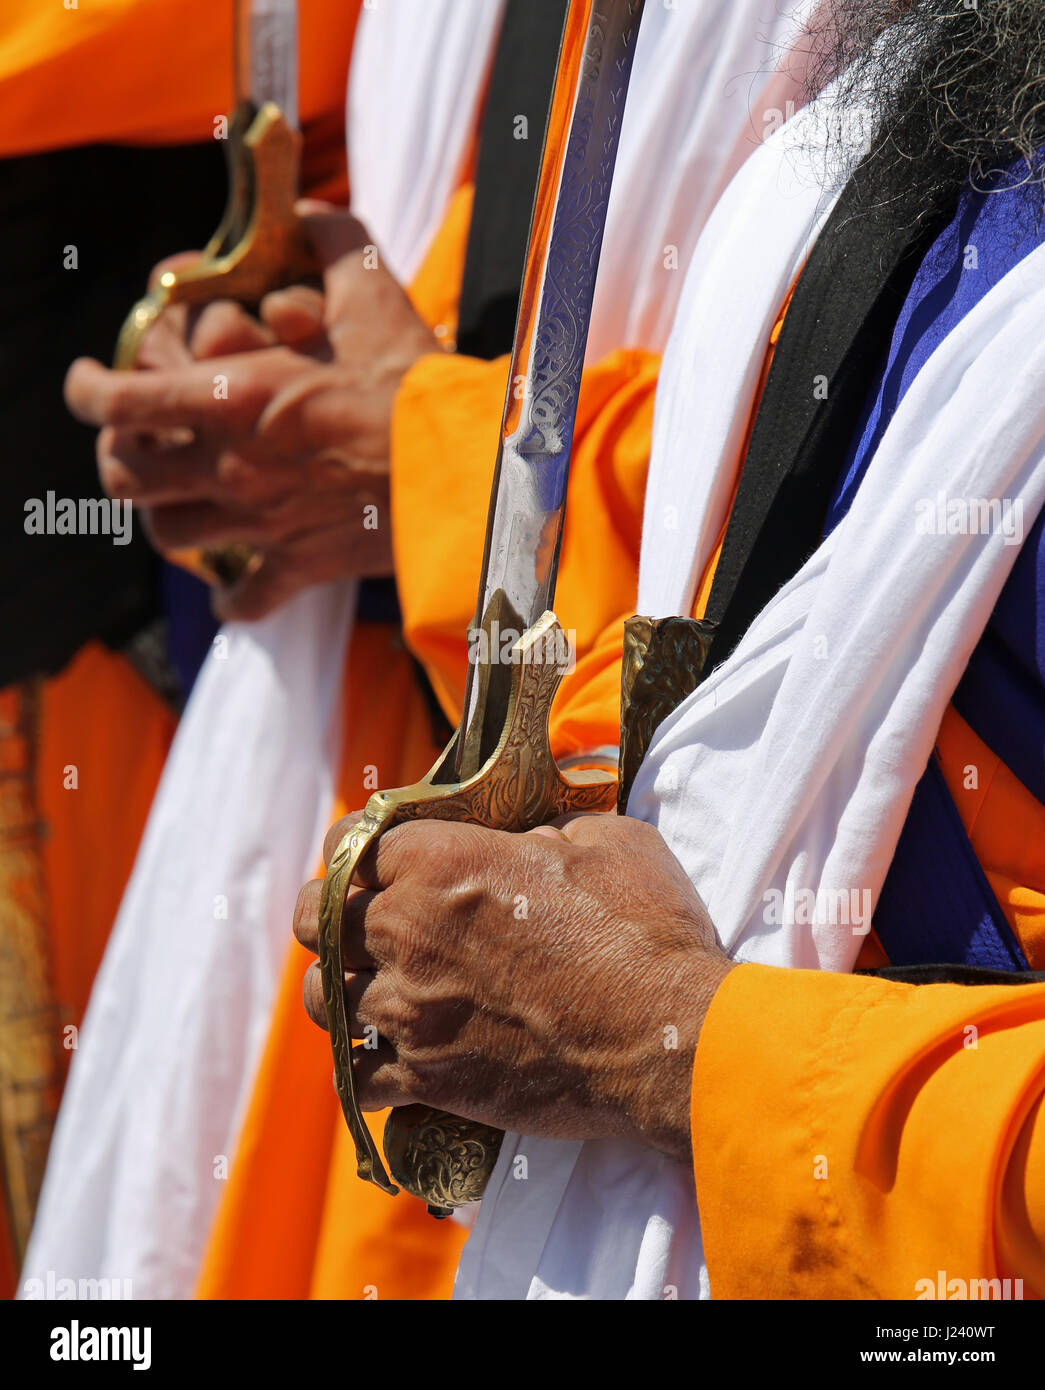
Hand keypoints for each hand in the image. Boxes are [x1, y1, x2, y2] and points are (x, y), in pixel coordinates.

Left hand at [65, 206, 438, 618]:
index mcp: (234, 398)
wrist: (465, 469)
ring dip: (165, 517)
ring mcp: (261, 524)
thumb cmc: (415, 382)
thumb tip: (306, 216)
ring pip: (170, 536)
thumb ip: (329, 239)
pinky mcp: (301, 566)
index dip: (85, 388)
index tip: (87, 379)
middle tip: (138, 440)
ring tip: (182, 501)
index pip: (116, 400)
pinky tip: (235, 585)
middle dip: (120, 454)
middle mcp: (231, 466)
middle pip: (126, 475)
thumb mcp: (372, 289)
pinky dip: (232, 597)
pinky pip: (244, 599)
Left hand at [294, 812, 734, 1163]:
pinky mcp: (427, 1078)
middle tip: (358, 925)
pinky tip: (385, 1062)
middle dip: (329, 916)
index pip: (350, 844)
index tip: (375, 862)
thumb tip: (526, 841)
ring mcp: (410, 1009)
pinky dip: (364, 1069)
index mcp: (440, 861)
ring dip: (341, 991)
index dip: (358, 850)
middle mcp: (406, 930)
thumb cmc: (644, 930)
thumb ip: (544, 831)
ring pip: (324, 1000)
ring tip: (367, 992)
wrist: (668, 1037)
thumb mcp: (604, 840)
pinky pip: (357, 1078)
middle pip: (313, 918)